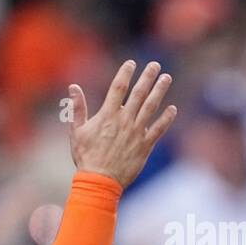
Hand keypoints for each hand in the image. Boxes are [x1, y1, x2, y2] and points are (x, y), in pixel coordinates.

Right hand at [68, 60, 176, 187]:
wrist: (100, 181)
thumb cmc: (86, 157)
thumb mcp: (77, 131)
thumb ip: (77, 108)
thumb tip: (73, 87)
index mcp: (108, 115)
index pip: (118, 87)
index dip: (125, 73)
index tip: (131, 63)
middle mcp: (124, 120)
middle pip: (139, 93)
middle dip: (148, 77)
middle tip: (155, 64)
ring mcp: (137, 132)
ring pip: (151, 107)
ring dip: (160, 91)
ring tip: (166, 78)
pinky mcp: (145, 146)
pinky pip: (159, 129)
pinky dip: (166, 118)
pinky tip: (173, 109)